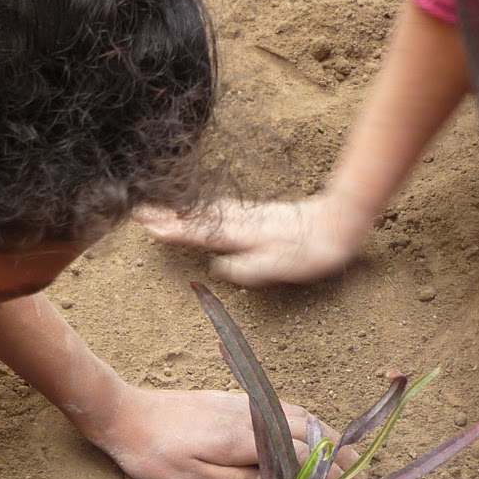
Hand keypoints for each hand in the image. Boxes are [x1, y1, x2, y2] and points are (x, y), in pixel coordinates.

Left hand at [86, 384, 353, 478]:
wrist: (123, 412)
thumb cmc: (153, 453)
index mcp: (242, 437)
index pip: (299, 452)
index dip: (326, 470)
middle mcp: (249, 414)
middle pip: (307, 429)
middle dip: (336, 451)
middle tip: (357, 473)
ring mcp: (241, 403)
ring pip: (297, 414)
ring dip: (324, 433)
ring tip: (343, 454)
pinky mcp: (231, 399)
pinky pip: (280, 408)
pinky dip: (304, 421)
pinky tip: (308, 431)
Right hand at [136, 195, 369, 287]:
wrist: (338, 222)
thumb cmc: (311, 250)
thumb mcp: (280, 267)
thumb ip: (247, 268)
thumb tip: (218, 267)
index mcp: (241, 235)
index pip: (199, 232)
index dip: (172, 229)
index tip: (147, 224)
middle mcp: (241, 222)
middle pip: (197, 218)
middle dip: (168, 216)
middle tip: (140, 212)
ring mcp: (249, 215)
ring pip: (208, 212)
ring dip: (183, 212)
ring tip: (161, 211)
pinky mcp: (259, 214)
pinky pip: (221, 210)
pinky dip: (203, 210)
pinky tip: (202, 211)